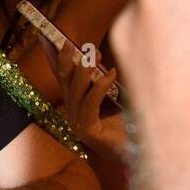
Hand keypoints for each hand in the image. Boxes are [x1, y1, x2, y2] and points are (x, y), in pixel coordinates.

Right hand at [38, 33, 128, 161]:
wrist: (144, 152)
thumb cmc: (133, 124)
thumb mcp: (119, 95)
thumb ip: (107, 80)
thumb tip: (102, 55)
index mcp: (78, 105)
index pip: (62, 77)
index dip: (53, 57)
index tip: (45, 36)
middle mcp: (73, 115)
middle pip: (64, 82)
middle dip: (64, 60)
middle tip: (69, 41)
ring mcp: (79, 125)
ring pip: (75, 92)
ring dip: (83, 70)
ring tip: (93, 53)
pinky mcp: (89, 133)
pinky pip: (90, 104)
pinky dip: (100, 87)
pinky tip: (111, 74)